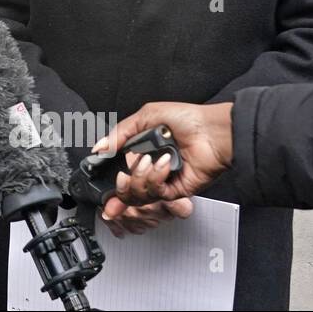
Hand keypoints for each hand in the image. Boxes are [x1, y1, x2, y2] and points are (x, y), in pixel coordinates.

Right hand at [94, 101, 233, 226]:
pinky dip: (156, 178)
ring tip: (150, 160)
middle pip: (125, 190)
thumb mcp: (145, 117)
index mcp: (142, 152)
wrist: (213, 131)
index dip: (109, 183)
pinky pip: (157, 193)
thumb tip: (99, 148)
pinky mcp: (177, 190)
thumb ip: (119, 133)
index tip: (100, 184)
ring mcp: (163, 181)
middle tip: (123, 174)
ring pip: (138, 195)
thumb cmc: (187, 119)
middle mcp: (151, 169)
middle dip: (121, 185)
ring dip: (140, 177)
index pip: (120, 173)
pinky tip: (164, 164)